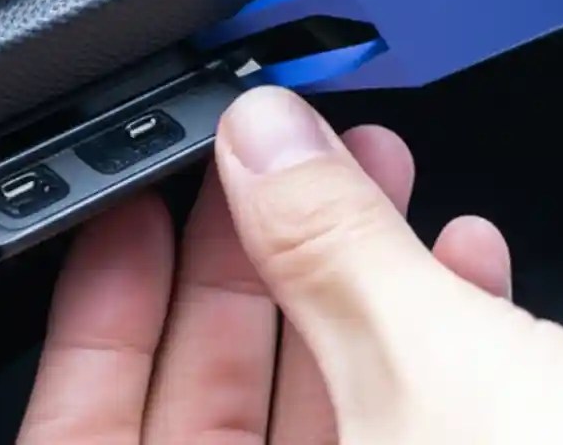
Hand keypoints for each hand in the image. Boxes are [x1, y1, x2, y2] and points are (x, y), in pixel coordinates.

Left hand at [19, 87, 562, 442]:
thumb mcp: (448, 382)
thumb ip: (333, 252)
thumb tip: (262, 146)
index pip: (96, 439)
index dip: (104, 316)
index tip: (136, 206)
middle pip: (215, 416)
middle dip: (253, 269)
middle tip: (274, 168)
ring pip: (330, 414)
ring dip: (355, 287)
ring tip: (380, 181)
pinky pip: (417, 430)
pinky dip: (435, 342)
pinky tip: (466, 261)